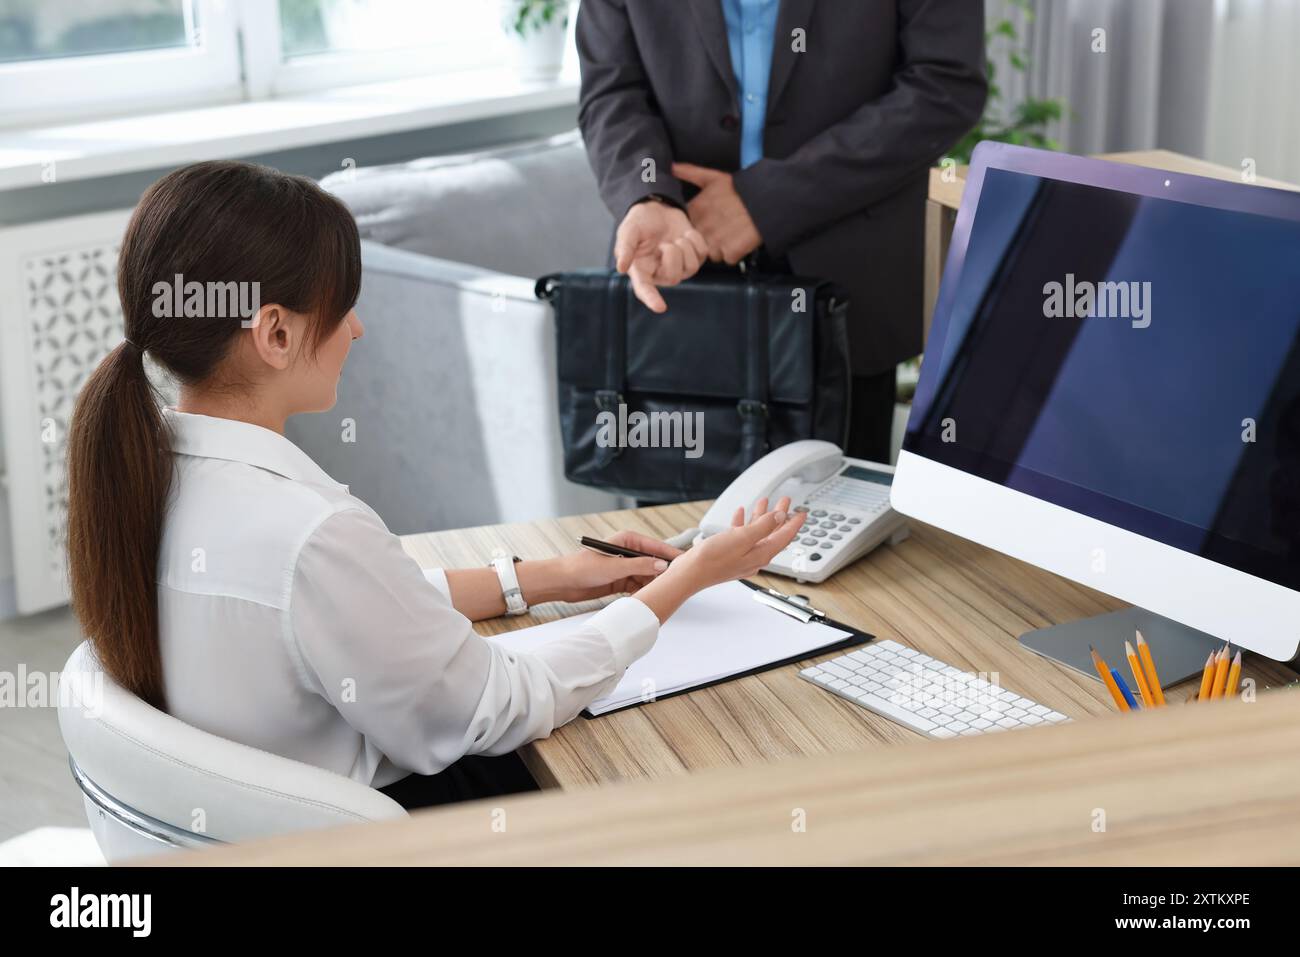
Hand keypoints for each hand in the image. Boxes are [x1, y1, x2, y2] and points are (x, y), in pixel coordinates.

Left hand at [550, 530, 682, 602]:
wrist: (562, 582)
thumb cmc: (582, 567)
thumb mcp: (614, 567)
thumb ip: (639, 565)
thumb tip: (662, 565)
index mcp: (627, 540)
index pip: (655, 547)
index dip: (671, 555)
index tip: (685, 563)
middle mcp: (628, 552)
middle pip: (654, 562)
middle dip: (663, 574)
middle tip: (677, 584)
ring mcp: (625, 567)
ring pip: (647, 576)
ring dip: (653, 585)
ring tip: (663, 595)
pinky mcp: (620, 581)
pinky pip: (638, 586)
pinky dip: (643, 592)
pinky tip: (648, 599)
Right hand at [614, 199, 708, 312]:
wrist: (658, 209)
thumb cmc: (640, 223)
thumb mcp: (628, 231)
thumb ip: (625, 249)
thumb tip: (621, 269)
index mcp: (642, 272)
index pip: (645, 290)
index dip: (652, 299)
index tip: (660, 308)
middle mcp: (661, 275)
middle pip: (674, 277)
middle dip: (672, 254)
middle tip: (664, 243)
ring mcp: (680, 269)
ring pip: (691, 267)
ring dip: (684, 245)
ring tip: (674, 238)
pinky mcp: (695, 259)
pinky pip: (702, 253)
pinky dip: (694, 238)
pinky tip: (684, 234)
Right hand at [634, 497, 805, 621]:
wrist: (689, 574)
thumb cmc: (712, 560)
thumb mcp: (742, 538)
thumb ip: (763, 526)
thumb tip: (780, 516)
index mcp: (761, 553)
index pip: (785, 536)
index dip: (795, 522)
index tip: (802, 512)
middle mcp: (754, 556)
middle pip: (773, 533)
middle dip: (780, 516)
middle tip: (785, 501)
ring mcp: (742, 556)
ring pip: (757, 533)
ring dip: (761, 516)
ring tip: (764, 502)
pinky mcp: (729, 554)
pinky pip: (741, 536)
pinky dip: (743, 523)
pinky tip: (740, 514)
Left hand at [672, 162, 761, 264]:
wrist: (767, 200)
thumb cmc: (741, 189)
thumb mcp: (714, 177)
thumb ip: (690, 173)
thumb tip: (672, 167)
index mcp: (695, 210)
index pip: (687, 226)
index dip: (700, 224)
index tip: (712, 219)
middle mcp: (702, 228)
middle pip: (699, 240)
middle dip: (709, 236)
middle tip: (724, 226)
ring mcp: (715, 242)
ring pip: (712, 252)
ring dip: (721, 247)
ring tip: (733, 233)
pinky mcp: (730, 252)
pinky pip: (728, 258)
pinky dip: (734, 252)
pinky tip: (741, 239)